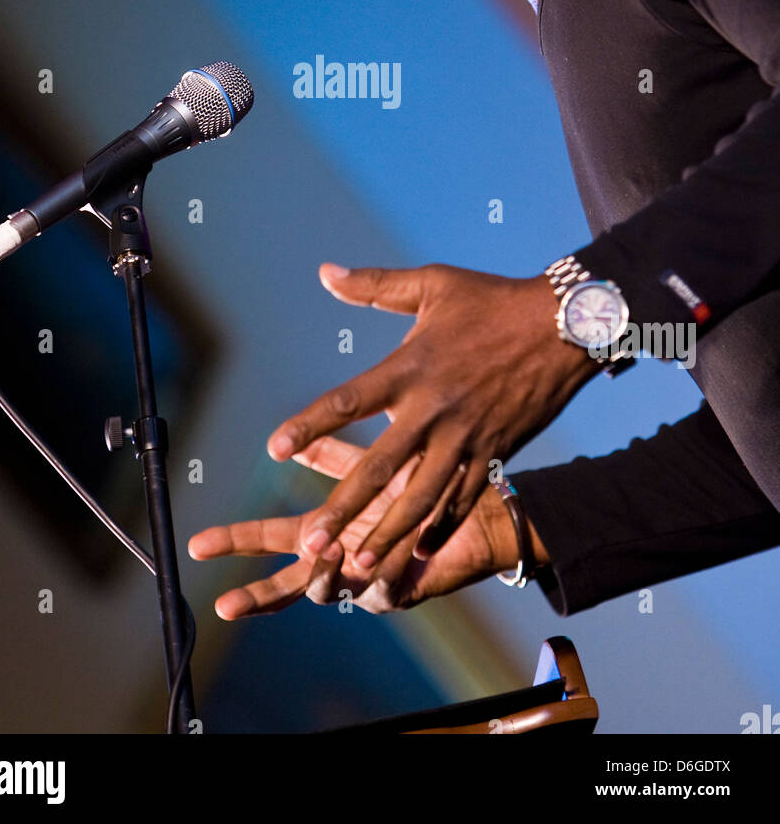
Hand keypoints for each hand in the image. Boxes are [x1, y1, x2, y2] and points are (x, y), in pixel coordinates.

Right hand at [188, 436, 547, 617]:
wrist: (479, 509)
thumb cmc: (422, 483)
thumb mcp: (370, 464)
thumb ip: (332, 454)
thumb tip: (291, 438)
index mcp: (327, 531)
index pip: (271, 539)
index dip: (236, 543)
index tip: (197, 546)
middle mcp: (342, 561)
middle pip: (288, 582)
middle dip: (254, 595)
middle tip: (222, 604)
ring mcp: (368, 580)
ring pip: (331, 593)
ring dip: (321, 575)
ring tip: (322, 551)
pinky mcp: (405, 588)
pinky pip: (383, 590)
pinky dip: (376, 576)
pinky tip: (377, 561)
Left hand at [266, 263, 594, 573]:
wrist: (566, 324)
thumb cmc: (492, 299)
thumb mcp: (432, 284)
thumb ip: (374, 285)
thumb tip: (325, 273)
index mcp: (411, 367)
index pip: (348, 401)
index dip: (309, 425)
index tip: (273, 449)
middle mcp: (434, 408)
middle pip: (381, 467)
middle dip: (344, 509)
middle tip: (312, 544)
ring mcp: (467, 436)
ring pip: (422, 496)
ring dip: (390, 533)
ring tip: (359, 566)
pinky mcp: (495, 451)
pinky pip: (464, 497)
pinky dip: (442, 527)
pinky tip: (419, 552)